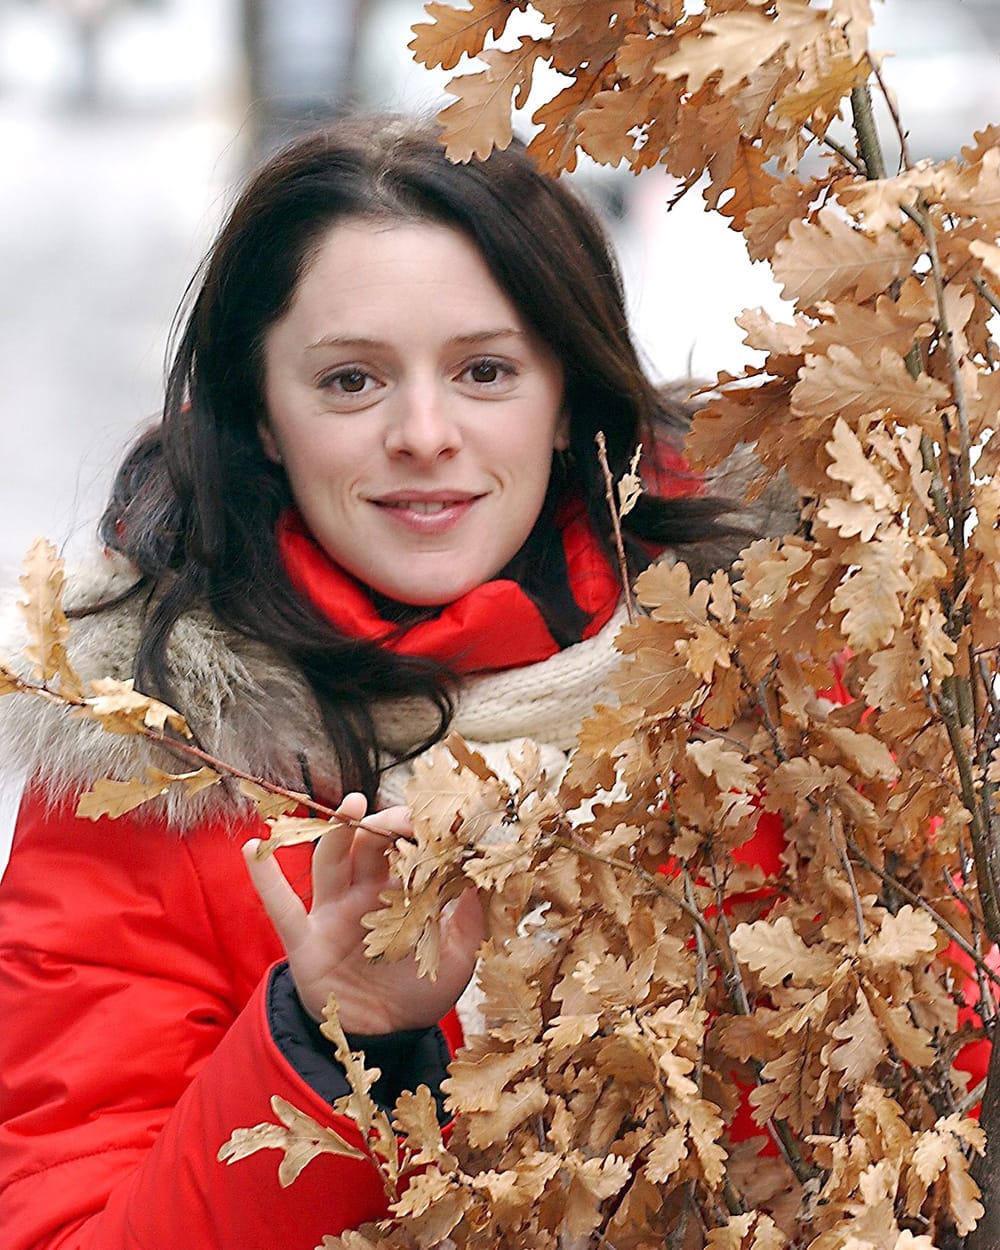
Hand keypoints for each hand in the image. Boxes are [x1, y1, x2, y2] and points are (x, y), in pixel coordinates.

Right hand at [244, 793, 483, 1033]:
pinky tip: (253, 848)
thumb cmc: (418, 993)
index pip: (408, 847)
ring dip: (338, 830)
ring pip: (332, 860)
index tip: (444, 822)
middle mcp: (365, 893)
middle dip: (385, 823)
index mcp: (401, 892)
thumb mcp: (456, 960)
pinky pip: (282, 906)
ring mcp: (333, 912)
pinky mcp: (306, 939)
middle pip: (369, 842)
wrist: (382, 1039)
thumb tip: (478, 879)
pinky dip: (265, 878)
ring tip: (350, 805)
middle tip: (402, 818)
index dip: (422, 831)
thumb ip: (467, 921)